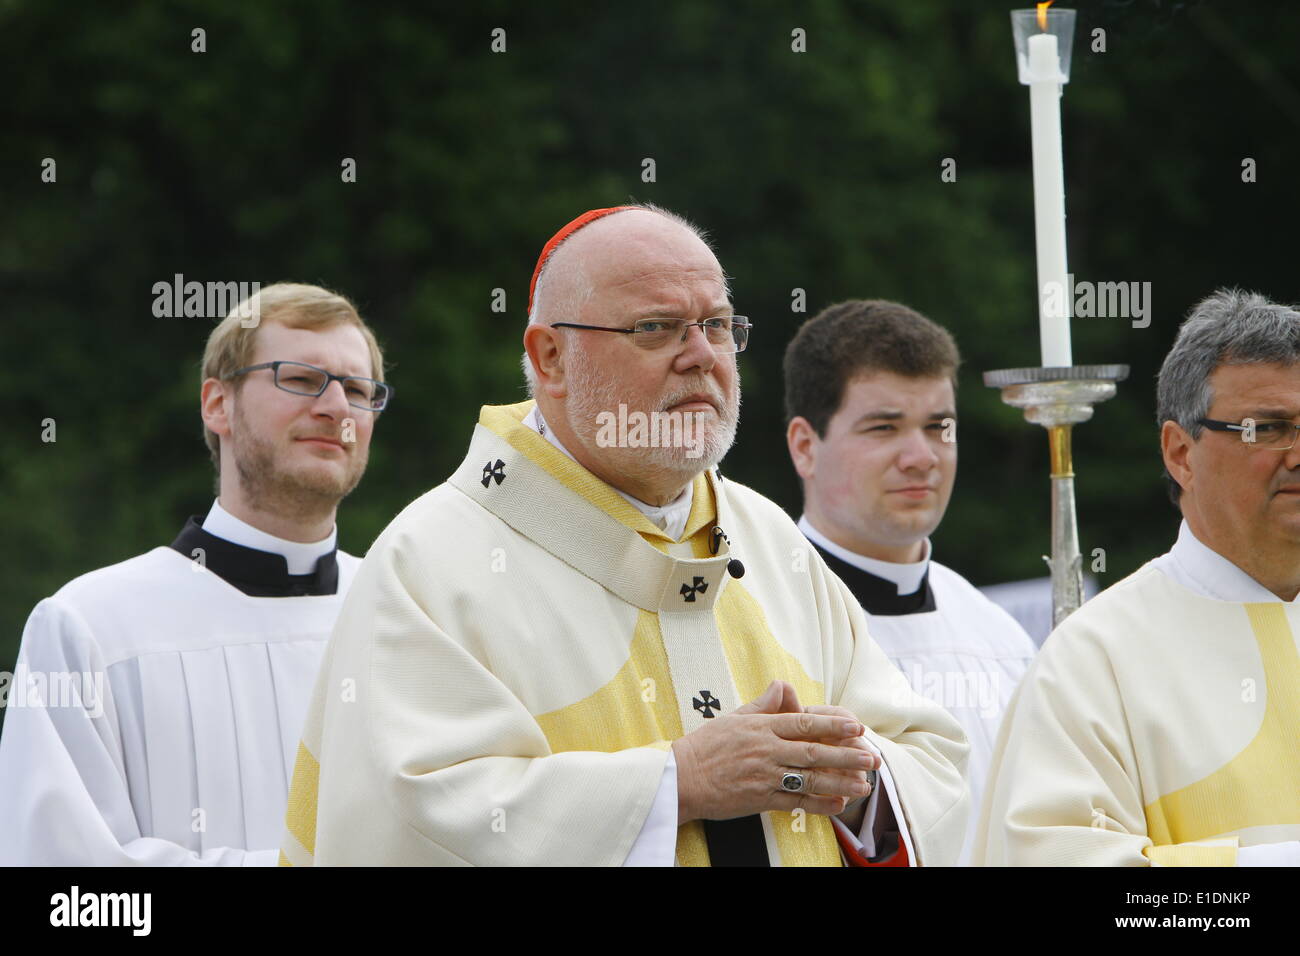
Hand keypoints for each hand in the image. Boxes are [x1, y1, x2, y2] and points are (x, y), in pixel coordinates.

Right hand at [671, 681, 879, 823]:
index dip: (832, 724)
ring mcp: (764, 776)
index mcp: (761, 727)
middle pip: (813, 751)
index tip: (855, 726)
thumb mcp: (733, 717)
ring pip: (809, 778)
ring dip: (839, 781)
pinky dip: (817, 804)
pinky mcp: (759, 799)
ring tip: (864, 785)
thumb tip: (781, 685)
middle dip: (846, 755)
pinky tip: (837, 805)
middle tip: (871, 757)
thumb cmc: (705, 746)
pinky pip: (794, 802)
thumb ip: (762, 704)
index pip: (804, 722)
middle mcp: (766, 750)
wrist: (680, 777)